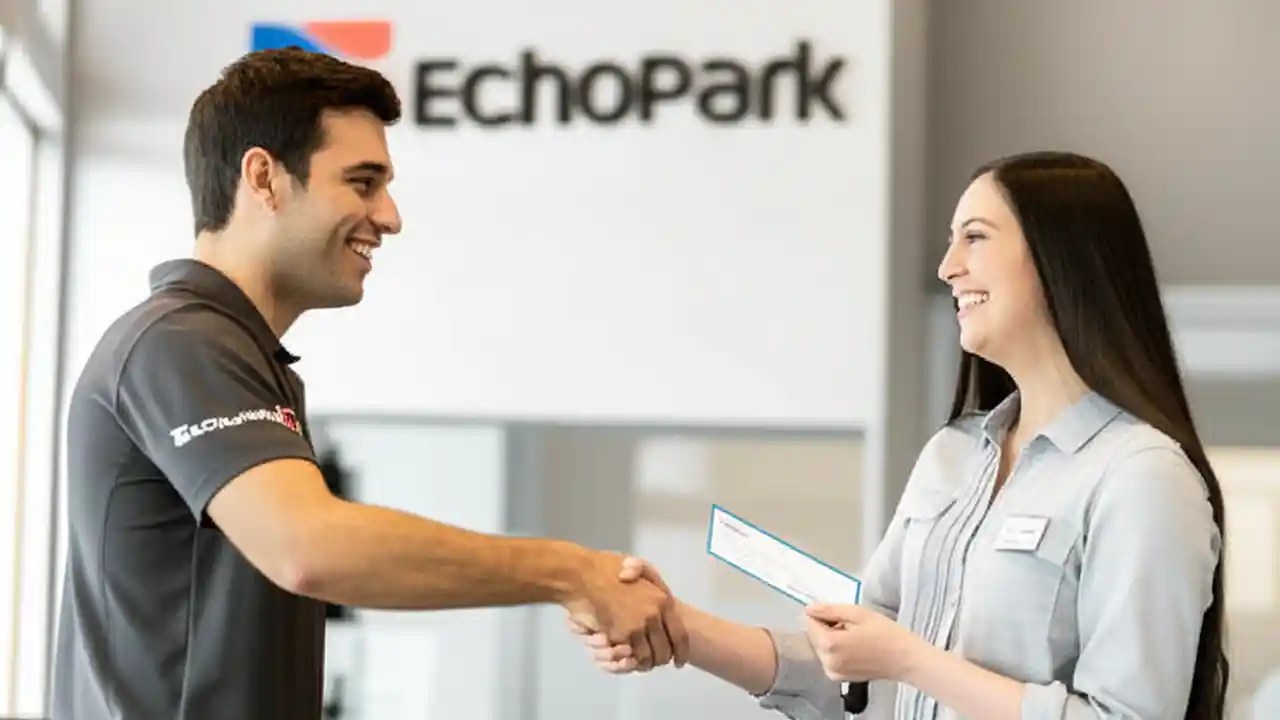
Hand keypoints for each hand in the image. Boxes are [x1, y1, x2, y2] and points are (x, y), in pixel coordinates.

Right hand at [561, 551, 688, 670]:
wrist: (582, 575)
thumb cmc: (606, 567)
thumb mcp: (639, 568)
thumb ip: (651, 581)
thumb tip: (660, 599)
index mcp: (662, 600)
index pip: (680, 635)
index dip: (681, 652)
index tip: (678, 662)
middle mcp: (654, 615)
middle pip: (665, 651)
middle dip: (660, 660)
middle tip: (655, 662)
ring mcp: (637, 626)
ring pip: (648, 657)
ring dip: (644, 663)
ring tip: (640, 663)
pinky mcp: (619, 635)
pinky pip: (630, 656)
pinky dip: (628, 662)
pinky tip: (625, 658)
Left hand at [804, 604, 925, 682]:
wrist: (905, 659)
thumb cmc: (886, 634)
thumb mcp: (858, 613)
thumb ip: (830, 610)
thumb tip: (809, 609)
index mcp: (830, 644)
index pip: (810, 622)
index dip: (824, 614)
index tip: (842, 616)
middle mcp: (827, 662)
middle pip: (814, 635)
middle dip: (827, 627)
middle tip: (852, 626)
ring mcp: (833, 673)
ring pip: (820, 647)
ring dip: (831, 639)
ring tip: (855, 637)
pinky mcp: (839, 679)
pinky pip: (828, 658)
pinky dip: (836, 651)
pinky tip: (855, 648)